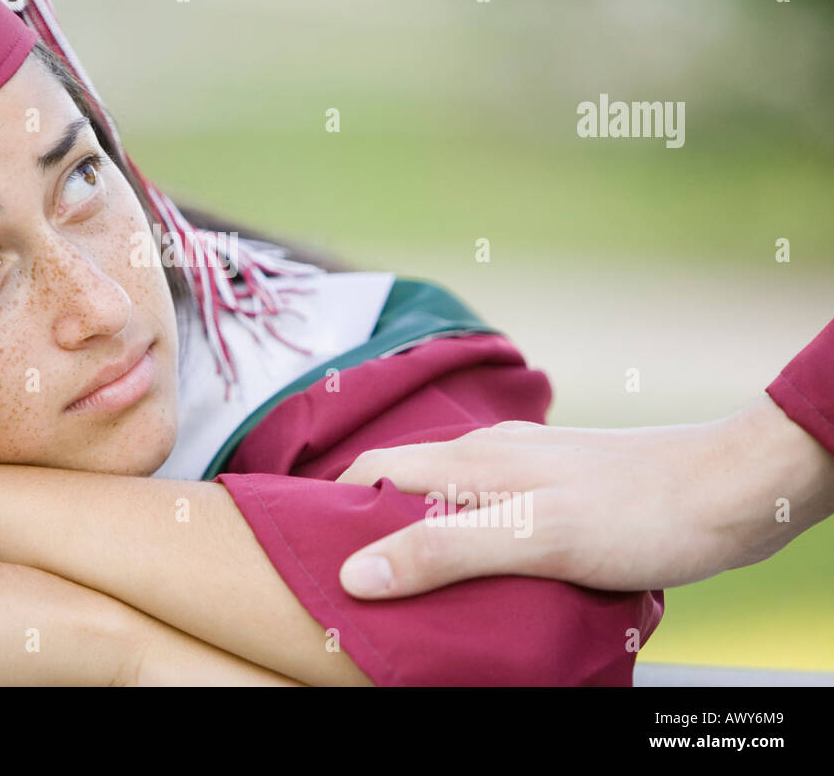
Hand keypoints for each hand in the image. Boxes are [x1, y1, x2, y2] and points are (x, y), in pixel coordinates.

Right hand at [334, 395, 833, 597]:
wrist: (736, 488)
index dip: (335, 507)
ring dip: (424, 535)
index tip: (310, 552)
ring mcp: (530, 467)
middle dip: (373, 526)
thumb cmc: (640, 511)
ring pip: (450, 497)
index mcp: (473, 460)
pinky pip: (493, 511)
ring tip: (417, 591)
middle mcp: (492, 454)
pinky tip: (489, 578)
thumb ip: (443, 550)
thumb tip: (355, 573)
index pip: (374, 469)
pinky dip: (471, 540)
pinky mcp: (562, 488)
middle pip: (406, 483)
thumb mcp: (533, 539)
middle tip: (359, 585)